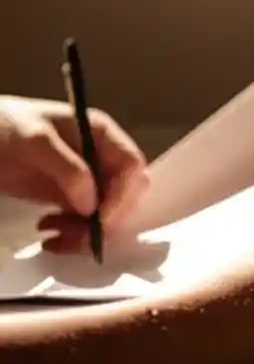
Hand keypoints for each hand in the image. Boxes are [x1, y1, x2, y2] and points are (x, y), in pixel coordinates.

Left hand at [0, 95, 149, 250]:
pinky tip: (50, 235)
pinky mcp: (71, 198)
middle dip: (107, 219)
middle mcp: (102, 158)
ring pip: (108, 214)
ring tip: (53, 236)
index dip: (124, 194)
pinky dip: (73, 235)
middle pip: (126, 194)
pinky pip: (86, 223)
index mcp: (101, 135)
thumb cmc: (3, 127)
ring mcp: (88, 180)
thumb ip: (68, 168)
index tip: (101, 220)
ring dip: (87, 232)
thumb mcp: (34, 140)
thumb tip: (92, 205)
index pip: (131, 166)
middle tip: (79, 235)